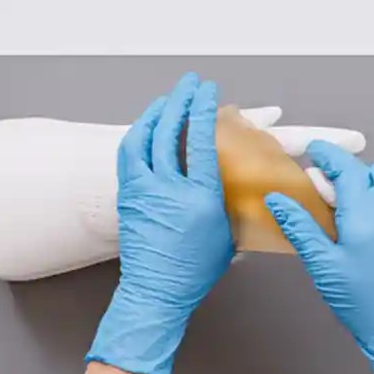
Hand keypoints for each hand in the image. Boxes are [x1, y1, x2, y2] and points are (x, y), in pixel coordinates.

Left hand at [86, 73, 233, 373]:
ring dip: (158, 111)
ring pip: (145, 138)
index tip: (210, 92)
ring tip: (170, 97)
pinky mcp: (128, 195)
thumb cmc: (197, 269)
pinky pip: (130, 154)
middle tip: (191, 83)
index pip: (200, 141)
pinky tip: (148, 125)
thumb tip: (244, 177)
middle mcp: (168, 189)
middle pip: (170, 131)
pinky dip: (140, 133)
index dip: (204, 110)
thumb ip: (234, 201)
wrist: (157, 291)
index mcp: (200, 198)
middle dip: (181, 100)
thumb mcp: (229, 233)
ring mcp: (143, 191)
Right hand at [264, 143, 373, 373]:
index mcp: (365, 213)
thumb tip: (276, 198)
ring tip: (357, 204)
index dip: (327, 154)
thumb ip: (300, 225)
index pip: (345, 167)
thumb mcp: (322, 264)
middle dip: (349, 173)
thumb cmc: (360, 300)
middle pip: (370, 169)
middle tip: (330, 195)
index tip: (314, 150)